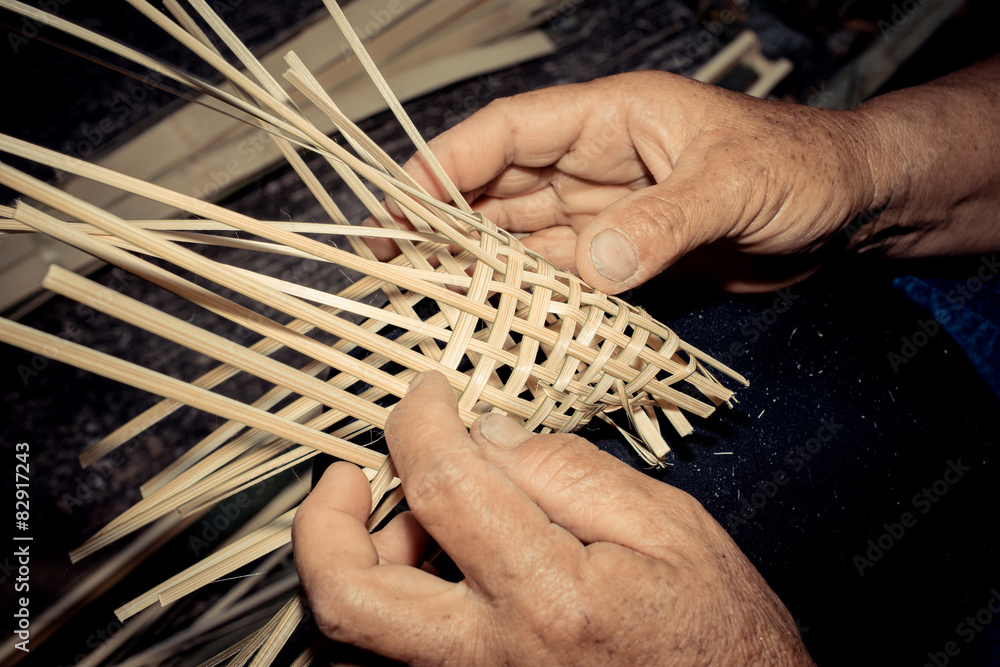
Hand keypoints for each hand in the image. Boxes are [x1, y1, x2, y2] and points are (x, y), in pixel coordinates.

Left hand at [293, 371, 812, 664]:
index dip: (420, 422)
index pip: (444, 485)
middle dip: (323, 523)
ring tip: (413, 514)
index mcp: (551, 598)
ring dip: (359, 558)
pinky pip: (395, 650)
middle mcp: (494, 657)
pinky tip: (436, 562)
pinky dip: (393, 592)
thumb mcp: (671, 528)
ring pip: (359, 635)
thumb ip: (569, 473)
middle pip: (350, 599)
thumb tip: (484, 432)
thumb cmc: (719, 632)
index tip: (428, 395)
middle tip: (348, 473)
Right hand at [365, 70, 880, 292]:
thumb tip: (592, 267)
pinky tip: (501, 321)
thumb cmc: (799, 167)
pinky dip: (532, 299)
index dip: (446, 163)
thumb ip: (663, 222)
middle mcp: (594, 165)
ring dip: (482, 268)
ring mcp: (605, 214)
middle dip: (446, 224)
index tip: (400, 204)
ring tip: (434, 301)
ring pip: (524, 239)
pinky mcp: (624, 257)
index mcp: (609, 119)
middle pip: (499, 189)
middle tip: (395, 266)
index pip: (507, 133)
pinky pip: (563, 278)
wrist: (843, 208)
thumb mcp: (733, 184)